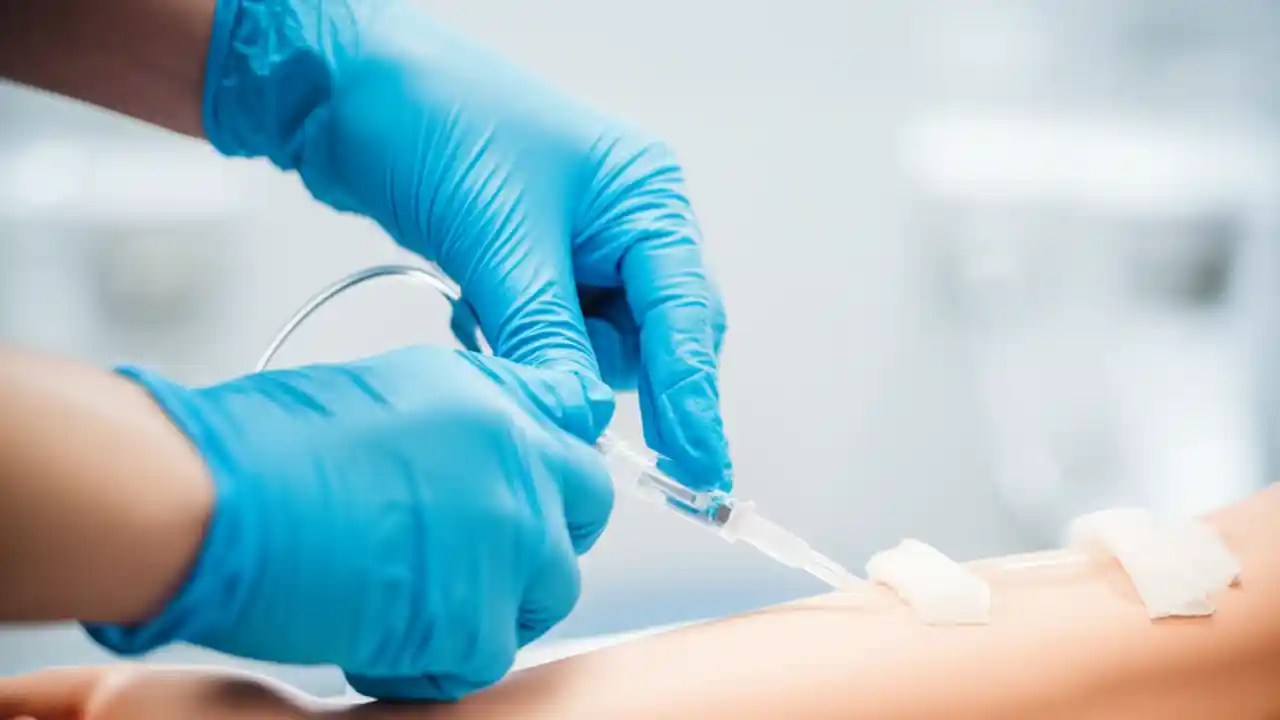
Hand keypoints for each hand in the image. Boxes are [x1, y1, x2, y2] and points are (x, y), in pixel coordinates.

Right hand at [86, 347, 613, 700]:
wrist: (216, 499)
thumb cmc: (272, 443)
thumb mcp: (390, 388)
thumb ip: (466, 407)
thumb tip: (497, 431)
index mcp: (496, 404)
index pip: (577, 421)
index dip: (555, 460)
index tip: (537, 485)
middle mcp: (520, 469)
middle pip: (585, 511)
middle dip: (541, 535)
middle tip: (474, 555)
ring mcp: (509, 546)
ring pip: (548, 593)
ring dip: (493, 603)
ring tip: (414, 596)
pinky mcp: (478, 620)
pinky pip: (488, 658)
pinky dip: (438, 660)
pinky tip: (379, 634)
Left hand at [203, 0, 730, 489]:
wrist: (343, 86)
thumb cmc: (436, 123)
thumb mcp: (502, 242)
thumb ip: (551, 337)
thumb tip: (582, 416)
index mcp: (645, 199)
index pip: (685, 316)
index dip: (693, 399)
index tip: (701, 472)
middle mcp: (625, 221)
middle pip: (651, 336)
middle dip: (602, 370)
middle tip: (575, 418)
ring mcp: (579, 242)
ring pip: (594, 343)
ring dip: (550, 354)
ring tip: (486, 314)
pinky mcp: (531, 260)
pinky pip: (547, 329)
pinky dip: (517, 340)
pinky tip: (471, 310)